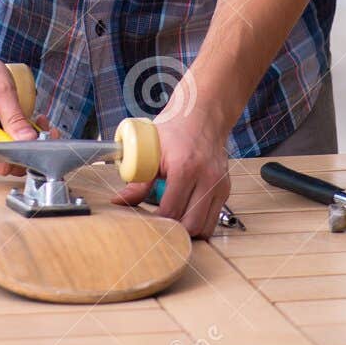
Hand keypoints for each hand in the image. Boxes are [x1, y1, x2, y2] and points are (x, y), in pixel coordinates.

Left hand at [113, 80, 230, 236]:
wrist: (203, 113)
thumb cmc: (176, 127)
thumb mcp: (151, 150)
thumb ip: (138, 180)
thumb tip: (119, 201)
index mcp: (185, 168)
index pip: (171, 211)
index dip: (157, 223)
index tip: (146, 223)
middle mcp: (206, 178)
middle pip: (190, 225)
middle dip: (173, 230)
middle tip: (159, 226)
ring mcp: (219, 184)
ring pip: (205, 227)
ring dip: (188, 229)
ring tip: (173, 221)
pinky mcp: (226, 188)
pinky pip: (214, 218)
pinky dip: (200, 222)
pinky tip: (186, 213)